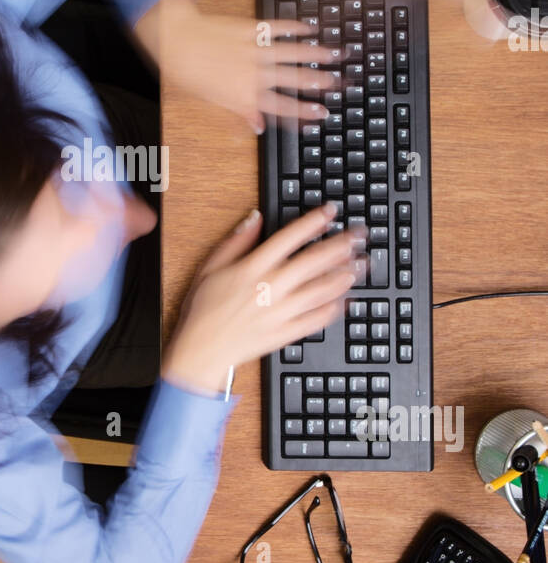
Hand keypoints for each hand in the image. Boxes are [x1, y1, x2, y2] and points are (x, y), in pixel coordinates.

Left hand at [134, 0, 336, 132]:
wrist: (177, 42)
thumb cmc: (190, 74)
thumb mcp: (215, 102)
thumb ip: (242, 113)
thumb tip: (259, 126)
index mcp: (247, 95)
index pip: (283, 107)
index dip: (305, 111)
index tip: (323, 113)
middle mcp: (255, 73)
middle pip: (295, 79)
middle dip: (321, 82)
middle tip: (340, 83)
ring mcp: (255, 50)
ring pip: (293, 53)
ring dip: (317, 53)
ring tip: (336, 54)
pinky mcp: (251, 29)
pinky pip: (278, 28)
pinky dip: (296, 27)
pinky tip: (310, 27)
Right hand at [162, 203, 363, 395]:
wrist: (202, 350)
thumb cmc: (204, 309)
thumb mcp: (211, 266)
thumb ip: (236, 240)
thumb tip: (255, 218)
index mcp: (253, 268)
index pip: (290, 238)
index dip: (313, 222)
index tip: (330, 212)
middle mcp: (271, 287)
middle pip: (314, 261)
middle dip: (341, 246)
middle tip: (359, 236)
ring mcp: (281, 311)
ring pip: (321, 290)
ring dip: (344, 275)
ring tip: (361, 264)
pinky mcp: (286, 332)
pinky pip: (316, 319)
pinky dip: (335, 310)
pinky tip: (347, 300)